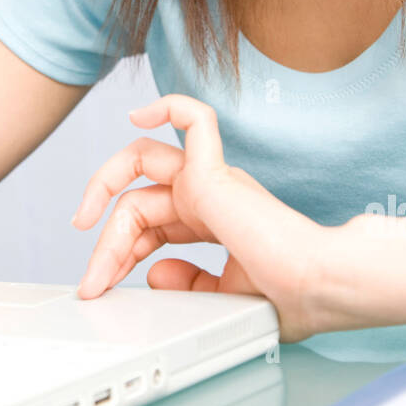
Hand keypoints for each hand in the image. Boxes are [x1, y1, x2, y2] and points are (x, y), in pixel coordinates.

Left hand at [72, 93, 327, 342]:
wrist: (321, 288)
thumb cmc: (294, 295)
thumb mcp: (227, 298)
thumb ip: (191, 285)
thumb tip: (156, 274)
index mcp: (216, 218)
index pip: (150, 223)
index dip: (119, 252)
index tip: (100, 285)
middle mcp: (213, 194)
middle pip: (137, 200)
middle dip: (107, 242)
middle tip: (92, 280)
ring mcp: (214, 180)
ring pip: (142, 160)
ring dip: (103, 186)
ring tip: (83, 221)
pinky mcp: (217, 173)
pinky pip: (193, 120)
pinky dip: (168, 107)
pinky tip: (139, 114)